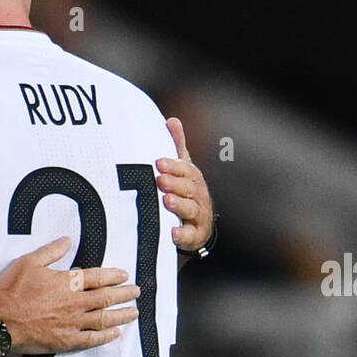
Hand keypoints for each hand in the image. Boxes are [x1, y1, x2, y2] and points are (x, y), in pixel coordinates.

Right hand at [0, 237, 138, 353]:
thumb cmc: (12, 290)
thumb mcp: (29, 262)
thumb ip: (51, 251)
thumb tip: (66, 240)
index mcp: (67, 282)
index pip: (97, 277)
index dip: (113, 275)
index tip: (124, 275)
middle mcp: (75, 302)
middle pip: (106, 297)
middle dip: (124, 294)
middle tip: (137, 292)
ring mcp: (72, 323)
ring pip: (104, 319)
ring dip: (121, 315)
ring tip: (134, 313)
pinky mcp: (65, 341)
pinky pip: (91, 339)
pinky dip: (105, 336)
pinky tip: (116, 333)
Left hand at [156, 117, 213, 253]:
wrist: (196, 225)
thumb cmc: (185, 193)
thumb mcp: (182, 170)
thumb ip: (177, 147)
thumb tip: (172, 121)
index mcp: (193, 179)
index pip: (186, 170)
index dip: (174, 166)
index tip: (159, 163)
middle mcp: (198, 196)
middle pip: (189, 188)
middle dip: (175, 184)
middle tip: (160, 181)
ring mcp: (197, 216)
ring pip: (191, 209)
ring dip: (179, 205)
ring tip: (167, 201)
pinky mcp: (194, 235)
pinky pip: (190, 235)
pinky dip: (182, 234)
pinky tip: (173, 232)